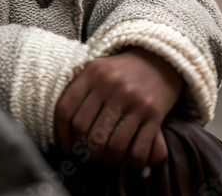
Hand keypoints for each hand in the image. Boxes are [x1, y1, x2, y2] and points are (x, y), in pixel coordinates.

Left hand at [54, 47, 183, 167]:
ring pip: (112, 144)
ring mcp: (134, 100)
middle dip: (85, 151)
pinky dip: (132, 162)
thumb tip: (61, 110)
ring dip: (107, 159)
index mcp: (92, 73)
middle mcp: (111, 85)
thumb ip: (77, 84)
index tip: (67, 148)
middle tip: (87, 157)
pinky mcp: (154, 113)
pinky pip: (139, 149)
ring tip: (106, 159)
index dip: (62, 135)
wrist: (160, 59)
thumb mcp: (97, 67)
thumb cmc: (123, 70)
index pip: (65, 110)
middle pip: (86, 130)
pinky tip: (128, 160)